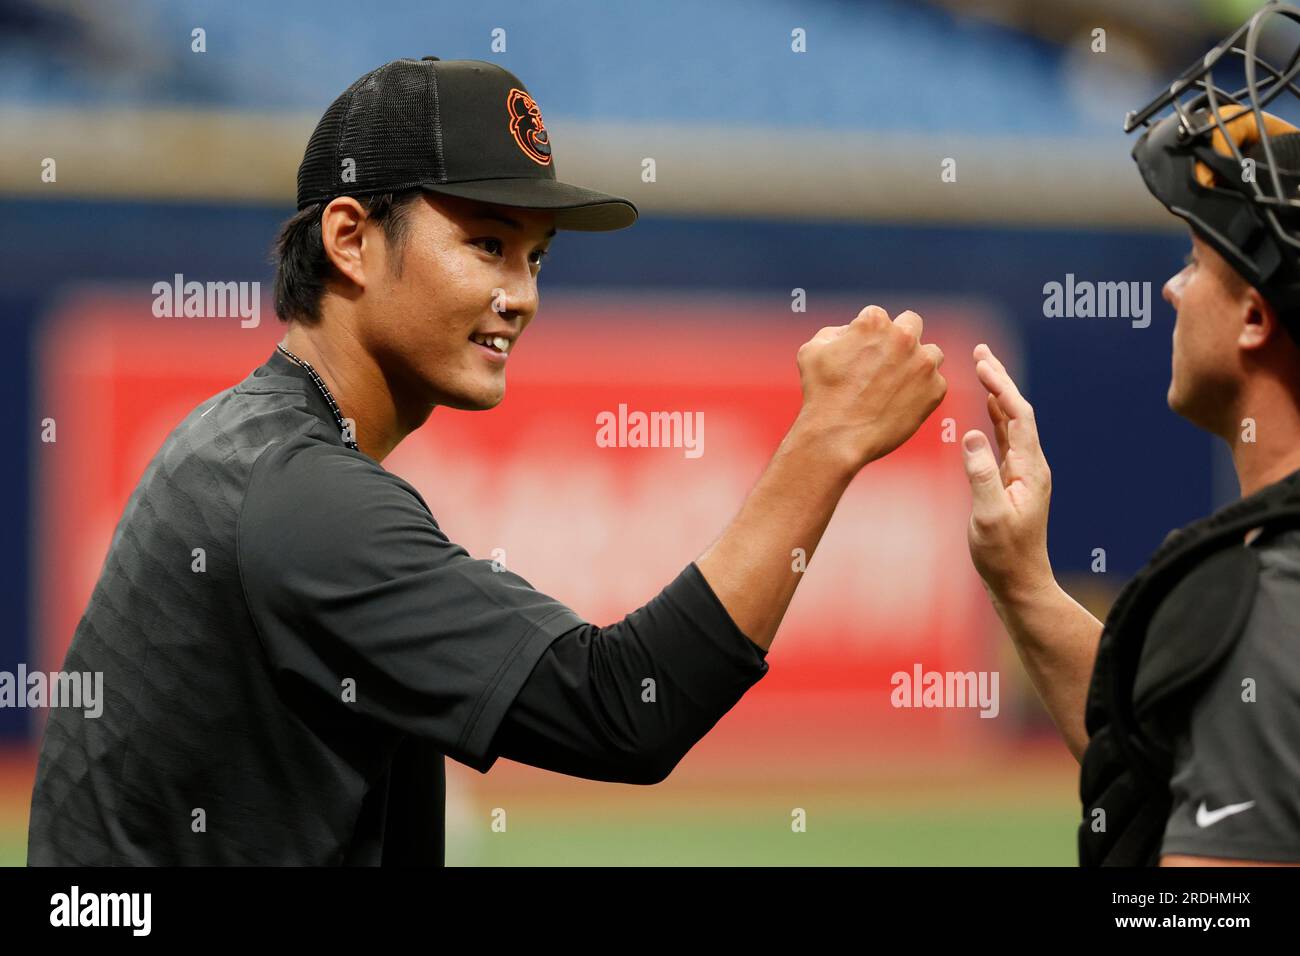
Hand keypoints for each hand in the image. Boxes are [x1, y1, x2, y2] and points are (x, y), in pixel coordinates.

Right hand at [793, 305, 946, 473]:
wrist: (837, 436)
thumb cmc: (821, 394)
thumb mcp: (812, 351)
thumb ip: (835, 332)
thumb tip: (850, 333)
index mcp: (875, 322)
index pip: (877, 316)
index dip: (866, 335)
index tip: (860, 354)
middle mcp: (904, 337)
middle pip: (911, 324)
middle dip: (899, 338)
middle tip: (886, 361)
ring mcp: (923, 363)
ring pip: (931, 353)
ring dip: (918, 363)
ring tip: (897, 385)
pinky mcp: (936, 389)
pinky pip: (936, 383)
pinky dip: (922, 392)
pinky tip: (901, 404)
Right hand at [961, 344, 1053, 603]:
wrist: (1019, 583)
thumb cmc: (1004, 555)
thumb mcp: (989, 516)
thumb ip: (982, 475)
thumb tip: (973, 436)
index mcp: (1030, 469)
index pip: (1019, 415)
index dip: (1001, 386)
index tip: (981, 363)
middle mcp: (1031, 466)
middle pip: (1017, 412)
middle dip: (1000, 380)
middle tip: (981, 353)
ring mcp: (1023, 473)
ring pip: (1011, 423)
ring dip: (997, 394)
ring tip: (981, 369)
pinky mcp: (1012, 482)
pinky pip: (1004, 439)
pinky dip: (994, 417)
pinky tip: (985, 409)